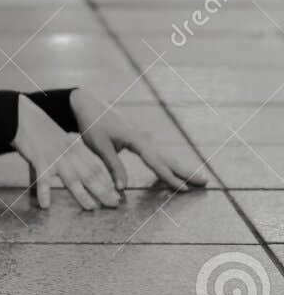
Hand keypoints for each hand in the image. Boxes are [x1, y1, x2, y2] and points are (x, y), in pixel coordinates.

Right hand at [12, 95, 120, 209]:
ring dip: (83, 195)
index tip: (117, 194)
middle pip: (90, 175)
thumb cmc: (40, 129)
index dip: (108, 181)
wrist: (22, 116)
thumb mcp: (60, 139)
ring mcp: (54, 157)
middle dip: (104, 191)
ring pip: (72, 179)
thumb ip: (71, 152)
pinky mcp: (39, 160)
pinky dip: (44, 193)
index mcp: (75, 148)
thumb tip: (79, 167)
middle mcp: (69, 154)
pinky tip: (45, 205)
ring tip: (92, 208)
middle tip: (115, 204)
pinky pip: (42, 180)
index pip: (96, 167)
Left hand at [69, 89, 208, 192]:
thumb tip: (122, 189)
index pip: (155, 162)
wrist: (87, 105)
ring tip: (198, 178)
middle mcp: (143, 138)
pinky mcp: (138, 139)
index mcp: (135, 139)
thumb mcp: (99, 146)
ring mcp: (142, 138)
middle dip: (186, 171)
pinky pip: (157, 154)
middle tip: (206, 182)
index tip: (184, 189)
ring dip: (180, 168)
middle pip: (167, 158)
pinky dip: (168, 163)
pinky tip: (175, 170)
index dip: (169, 177)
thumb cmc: (92, 124)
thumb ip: (113, 167)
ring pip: (165, 155)